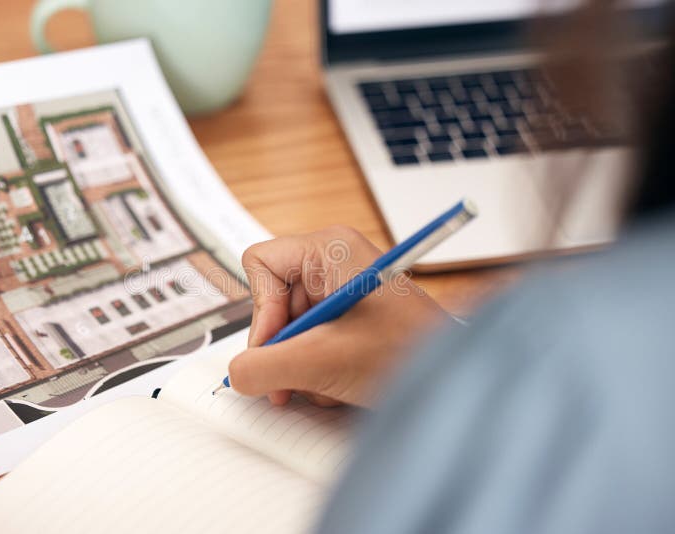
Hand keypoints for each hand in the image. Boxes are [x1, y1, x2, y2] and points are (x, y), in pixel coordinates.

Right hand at [228, 226, 447, 407]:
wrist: (454, 379)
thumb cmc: (406, 352)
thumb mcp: (322, 360)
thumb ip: (264, 366)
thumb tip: (236, 374)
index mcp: (330, 247)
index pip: (261, 262)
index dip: (261, 309)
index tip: (277, 345)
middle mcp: (335, 261)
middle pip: (274, 302)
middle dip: (282, 348)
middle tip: (289, 382)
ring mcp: (343, 289)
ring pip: (290, 327)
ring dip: (301, 364)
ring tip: (328, 382)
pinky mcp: (351, 316)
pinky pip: (311, 339)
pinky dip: (318, 367)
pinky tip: (341, 382)